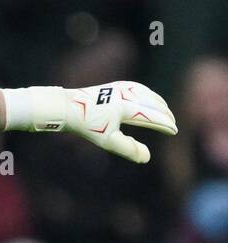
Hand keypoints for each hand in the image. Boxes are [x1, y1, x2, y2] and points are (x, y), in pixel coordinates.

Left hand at [62, 81, 176, 163]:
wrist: (69, 107)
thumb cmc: (88, 126)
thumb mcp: (107, 141)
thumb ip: (128, 149)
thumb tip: (147, 158)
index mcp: (126, 107)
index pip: (151, 117)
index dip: (164, 124)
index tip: (174, 131)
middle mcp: (127, 94)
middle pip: (152, 104)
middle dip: (164, 114)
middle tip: (173, 124)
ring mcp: (122, 88)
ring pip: (147, 94)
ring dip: (158, 103)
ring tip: (166, 111)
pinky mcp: (117, 85)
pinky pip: (140, 89)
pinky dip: (149, 95)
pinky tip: (150, 99)